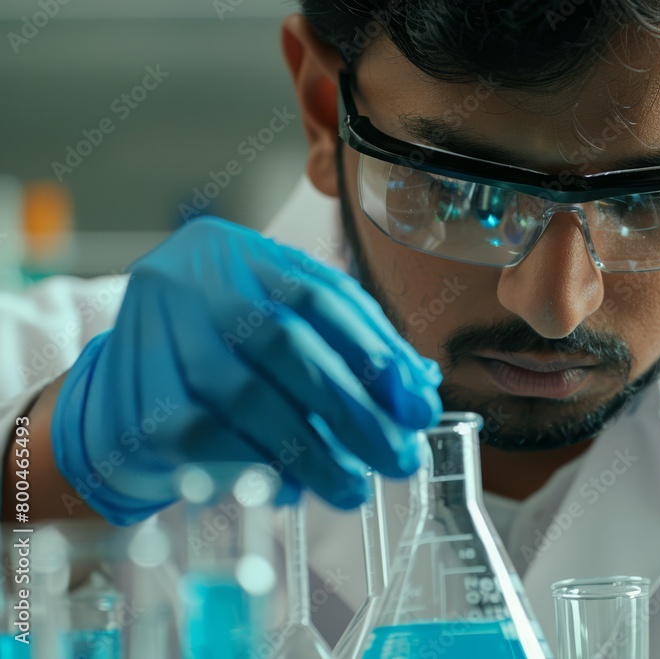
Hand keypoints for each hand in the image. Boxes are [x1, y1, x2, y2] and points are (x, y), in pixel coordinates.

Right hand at [51, 217, 441, 524]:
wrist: (124, 374)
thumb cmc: (227, 344)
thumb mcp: (286, 322)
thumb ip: (352, 344)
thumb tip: (419, 390)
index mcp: (244, 256)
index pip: (322, 297)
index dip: (376, 355)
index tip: (419, 409)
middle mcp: (195, 285)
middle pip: (285, 344)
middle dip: (352, 411)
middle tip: (397, 460)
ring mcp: (158, 339)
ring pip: (244, 399)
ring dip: (310, 453)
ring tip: (353, 490)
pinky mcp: (137, 401)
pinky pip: (204, 443)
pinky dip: (257, 470)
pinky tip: (294, 490)